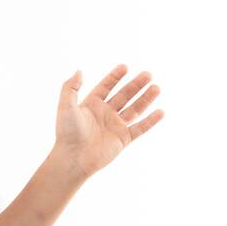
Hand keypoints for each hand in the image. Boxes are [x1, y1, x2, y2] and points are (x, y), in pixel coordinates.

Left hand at [53, 64, 163, 178]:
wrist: (73, 158)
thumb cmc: (67, 133)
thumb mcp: (65, 106)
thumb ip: (70, 88)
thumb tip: (79, 71)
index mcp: (91, 104)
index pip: (106, 86)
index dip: (115, 76)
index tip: (125, 67)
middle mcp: (105, 114)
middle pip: (124, 95)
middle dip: (136, 85)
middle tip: (148, 74)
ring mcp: (115, 126)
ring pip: (134, 109)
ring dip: (146, 99)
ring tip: (157, 88)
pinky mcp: (123, 139)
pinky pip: (140, 129)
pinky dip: (151, 121)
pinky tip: (161, 112)